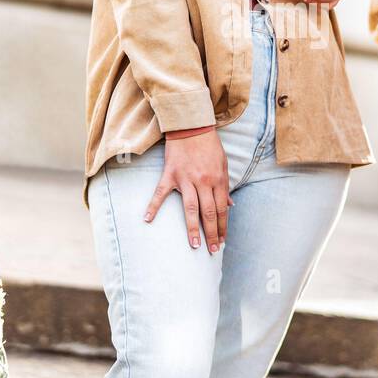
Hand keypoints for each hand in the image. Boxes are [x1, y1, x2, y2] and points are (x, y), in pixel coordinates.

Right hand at [145, 129, 231, 251]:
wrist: (192, 126)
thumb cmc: (209, 146)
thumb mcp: (223, 165)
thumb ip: (224, 186)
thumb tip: (230, 205)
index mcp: (218, 180)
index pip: (222, 210)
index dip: (222, 227)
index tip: (222, 241)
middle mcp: (203, 182)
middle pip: (208, 214)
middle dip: (211, 234)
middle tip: (212, 251)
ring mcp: (186, 179)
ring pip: (190, 209)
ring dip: (193, 229)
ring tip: (194, 245)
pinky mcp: (170, 174)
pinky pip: (160, 193)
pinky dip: (153, 206)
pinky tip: (147, 219)